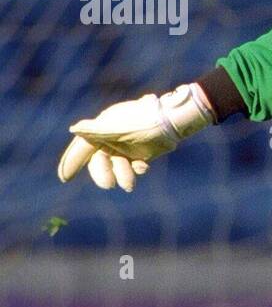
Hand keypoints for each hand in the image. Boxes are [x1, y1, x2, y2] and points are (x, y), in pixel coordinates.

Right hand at [57, 83, 214, 190]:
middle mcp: (111, 139)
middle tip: (109, 185)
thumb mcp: (118, 127)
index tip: (64, 178)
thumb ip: (96, 130)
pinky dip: (137, 169)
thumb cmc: (143, 120)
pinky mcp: (140, 154)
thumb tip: (74, 129)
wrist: (171, 121)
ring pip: (117, 168)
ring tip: (129, 185)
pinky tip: (143, 166)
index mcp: (101, 130)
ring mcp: (125, 147)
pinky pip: (134, 168)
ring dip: (123, 176)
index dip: (71, 161)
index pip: (81, 148)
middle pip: (98, 162)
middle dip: (102, 174)